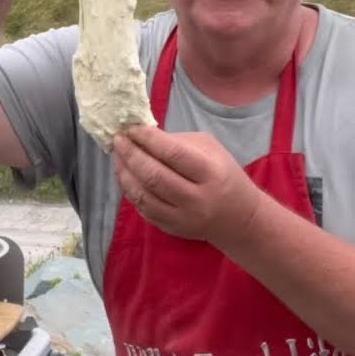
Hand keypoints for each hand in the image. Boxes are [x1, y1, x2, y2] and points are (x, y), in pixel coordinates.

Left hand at [111, 126, 265, 245]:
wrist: (237, 219)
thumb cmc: (223, 175)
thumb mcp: (211, 150)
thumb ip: (179, 142)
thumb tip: (143, 135)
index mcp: (210, 173)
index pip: (173, 154)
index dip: (148, 139)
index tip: (131, 128)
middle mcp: (196, 198)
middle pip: (154, 175)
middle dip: (131, 154)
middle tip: (118, 139)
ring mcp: (181, 217)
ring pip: (143, 194)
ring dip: (124, 172)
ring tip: (117, 155)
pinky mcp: (170, 228)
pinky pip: (142, 208)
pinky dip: (129, 189)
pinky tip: (124, 174)